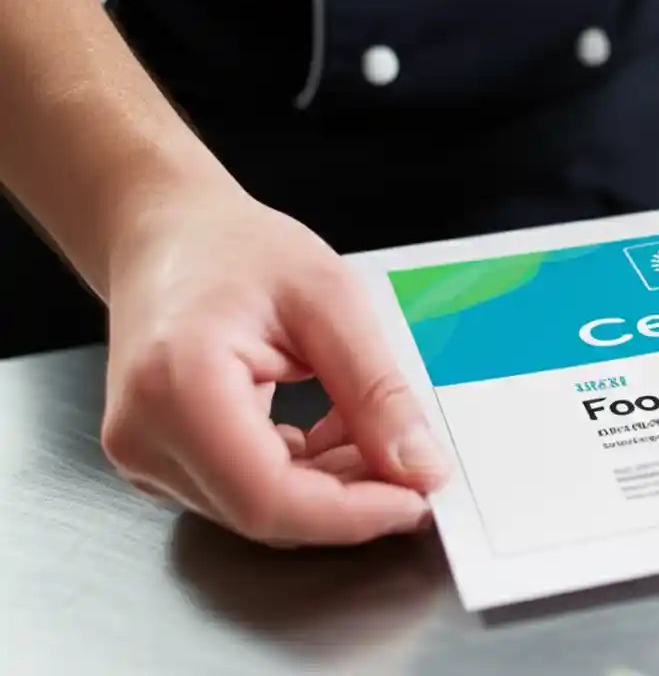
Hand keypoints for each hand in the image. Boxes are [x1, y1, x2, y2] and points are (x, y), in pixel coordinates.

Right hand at [100, 187, 451, 546]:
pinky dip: (307, 474)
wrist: (166, 234)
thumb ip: (377, 390)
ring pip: (263, 511)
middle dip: (354, 500)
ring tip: (376, 431)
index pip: (269, 498)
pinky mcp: (163, 461)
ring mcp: (147, 455)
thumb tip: (420, 467)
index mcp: (177, 387)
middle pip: (267, 513)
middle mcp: (146, 435)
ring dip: (334, 486)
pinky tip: (337, 433)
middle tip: (416, 466)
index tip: (417, 500)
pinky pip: (248, 493)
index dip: (353, 514)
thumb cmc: (231, 249)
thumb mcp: (330, 301)